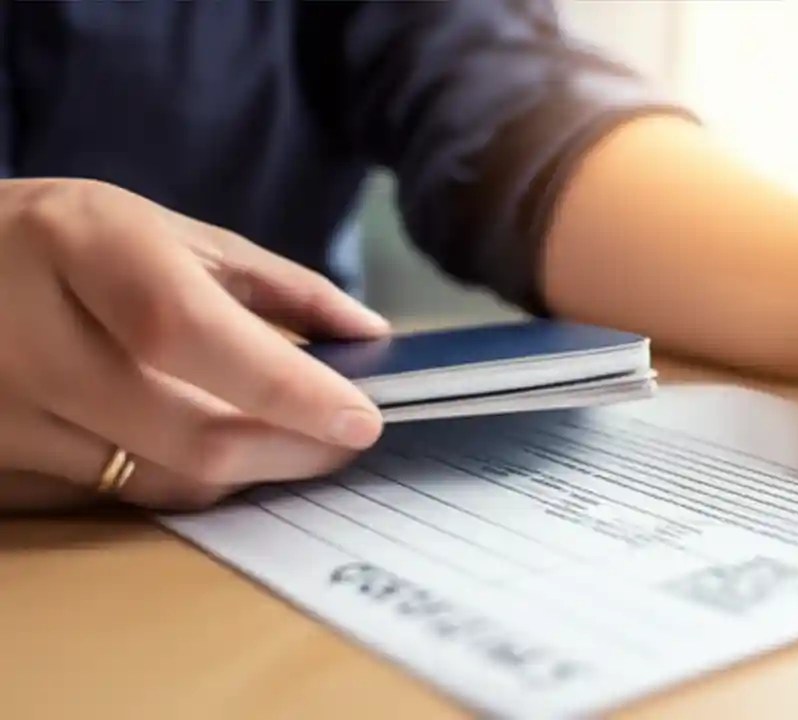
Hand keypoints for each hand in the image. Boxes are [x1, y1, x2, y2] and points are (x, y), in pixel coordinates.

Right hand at [0, 179, 388, 510]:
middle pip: (185, 434)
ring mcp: (1, 414)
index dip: (285, 387)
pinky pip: (115, 501)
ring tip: (286, 439)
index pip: (189, 332)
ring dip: (245, 471)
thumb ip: (275, 283)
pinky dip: (180, 482)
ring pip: (158, 483)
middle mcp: (29, 334)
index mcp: (81, 246)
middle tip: (342, 441)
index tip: (360, 419)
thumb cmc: (62, 243)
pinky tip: (210, 451)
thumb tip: (371, 336)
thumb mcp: (161, 231)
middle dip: (290, 450)